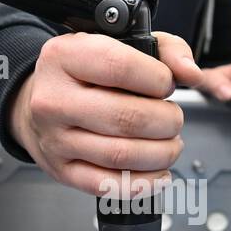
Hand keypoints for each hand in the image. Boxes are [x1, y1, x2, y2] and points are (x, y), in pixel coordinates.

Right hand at [9, 31, 200, 195]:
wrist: (40, 104)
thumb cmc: (85, 74)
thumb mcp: (120, 44)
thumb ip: (165, 50)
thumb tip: (190, 73)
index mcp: (64, 58)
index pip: (121, 68)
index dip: (158, 79)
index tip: (166, 84)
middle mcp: (54, 100)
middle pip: (127, 118)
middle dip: (167, 121)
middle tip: (172, 119)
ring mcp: (56, 140)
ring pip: (122, 155)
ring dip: (161, 153)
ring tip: (170, 143)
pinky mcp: (63, 171)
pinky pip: (108, 186)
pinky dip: (144, 183)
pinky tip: (158, 172)